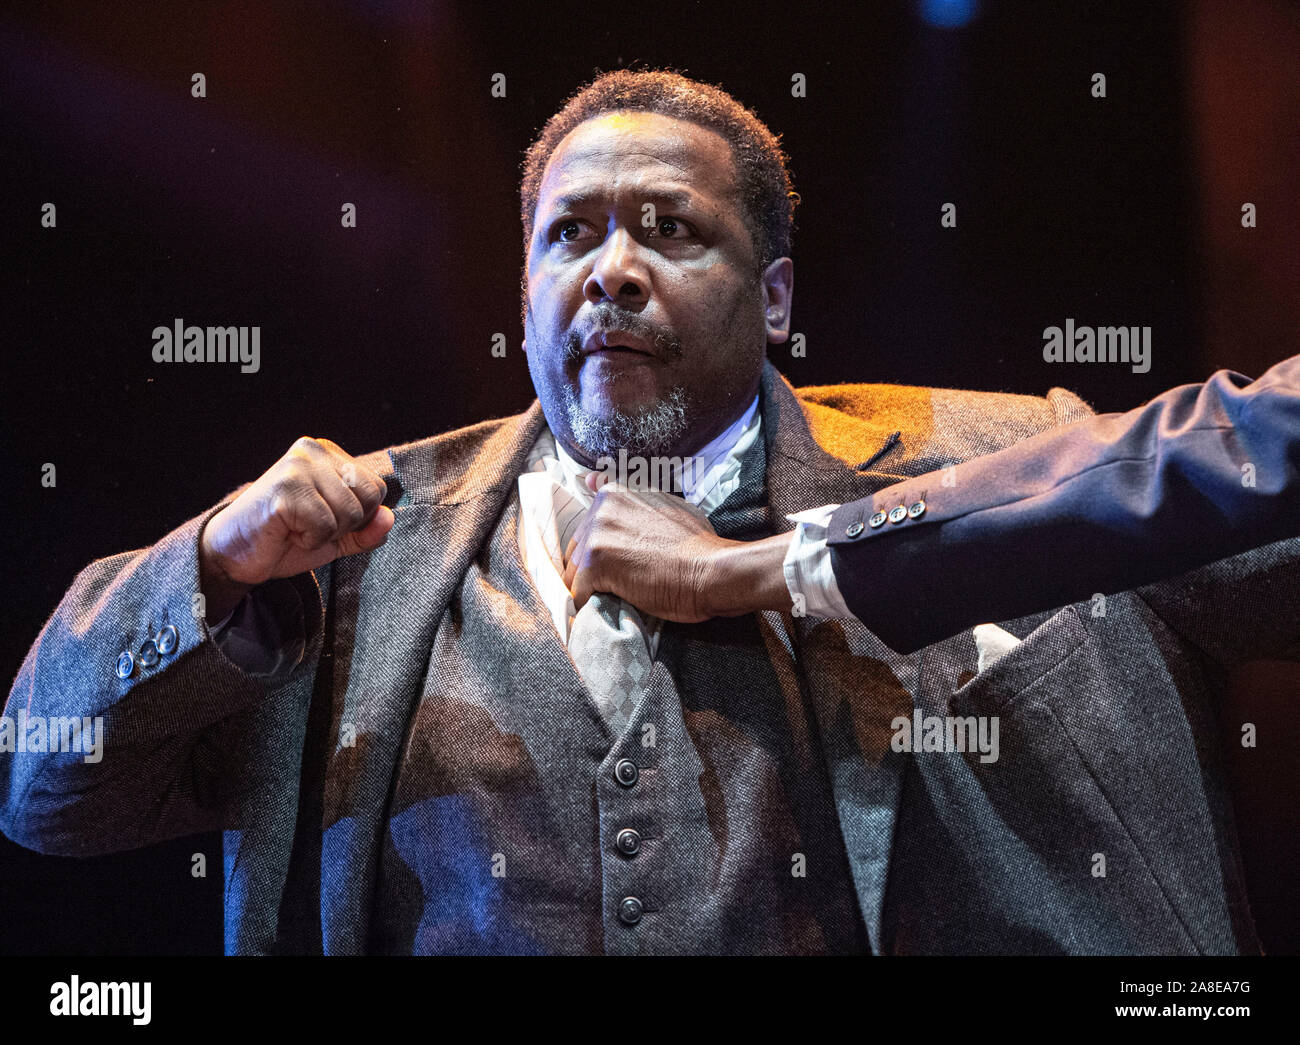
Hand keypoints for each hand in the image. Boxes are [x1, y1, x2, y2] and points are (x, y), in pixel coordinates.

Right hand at [199, 437, 393, 621]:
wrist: (235, 554)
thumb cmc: (285, 538)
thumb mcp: (337, 536)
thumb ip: (367, 529)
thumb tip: (389, 518)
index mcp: (328, 453)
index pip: (376, 488)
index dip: (358, 517)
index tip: (324, 519)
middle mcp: (313, 451)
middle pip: (367, 498)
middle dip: (345, 525)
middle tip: (309, 525)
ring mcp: (297, 467)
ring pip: (348, 513)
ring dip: (325, 534)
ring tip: (296, 527)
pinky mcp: (285, 490)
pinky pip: (325, 526)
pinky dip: (309, 540)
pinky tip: (287, 531)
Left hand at [562, 471, 793, 622]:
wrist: (711, 570)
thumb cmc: (697, 545)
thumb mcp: (665, 507)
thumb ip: (629, 499)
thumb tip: (593, 480)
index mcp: (614, 495)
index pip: (589, 531)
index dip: (604, 552)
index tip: (623, 564)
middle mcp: (600, 509)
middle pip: (578, 551)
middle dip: (596, 570)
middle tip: (626, 583)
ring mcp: (596, 535)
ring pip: (576, 573)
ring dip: (594, 588)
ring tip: (623, 595)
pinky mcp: (595, 564)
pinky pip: (578, 594)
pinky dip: (591, 605)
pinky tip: (614, 605)